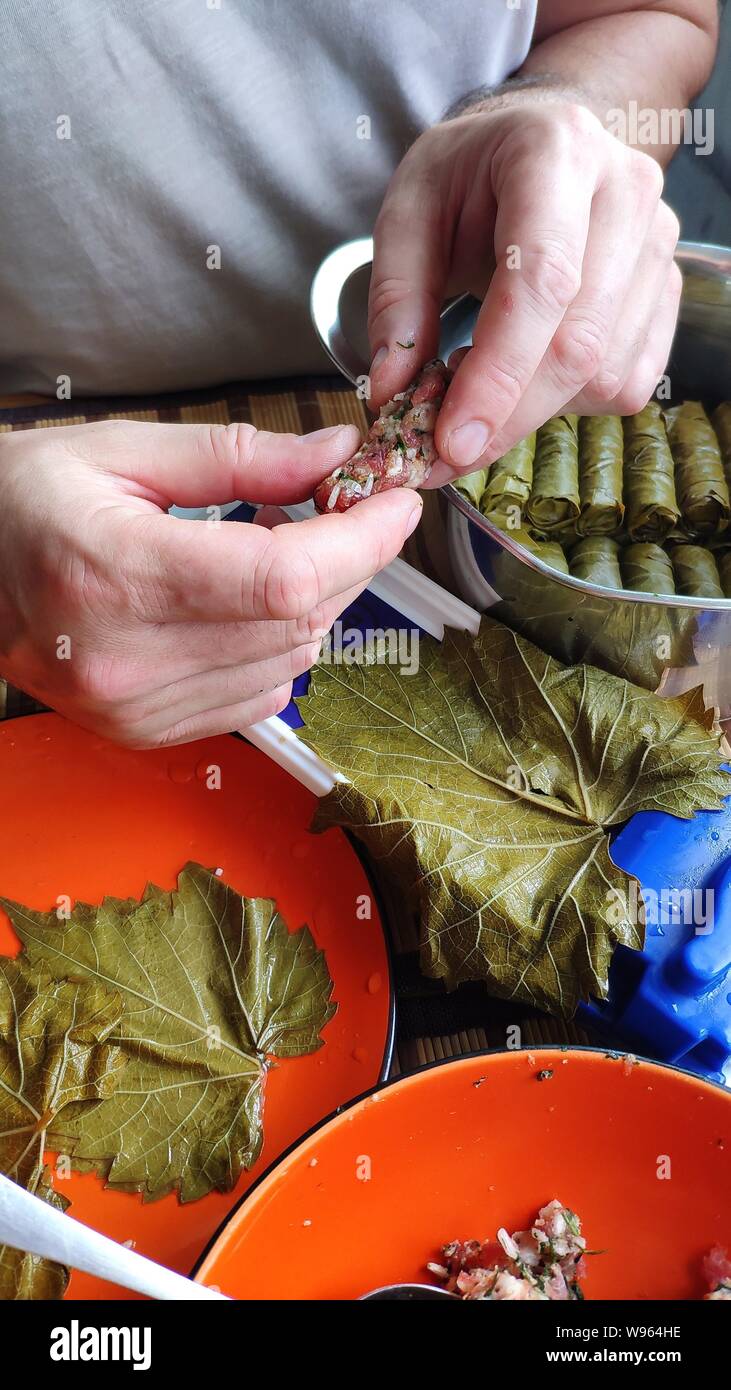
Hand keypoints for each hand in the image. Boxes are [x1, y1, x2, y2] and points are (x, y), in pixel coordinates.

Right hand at [0, 419, 420, 745]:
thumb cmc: (26, 502)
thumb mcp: (122, 450)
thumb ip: (237, 456)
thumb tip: (331, 457)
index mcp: (116, 573)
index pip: (285, 578)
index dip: (361, 542)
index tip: (393, 504)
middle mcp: (126, 659)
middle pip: (299, 621)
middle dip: (345, 561)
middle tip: (339, 511)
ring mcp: (135, 706)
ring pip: (291, 663)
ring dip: (312, 605)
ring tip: (277, 551)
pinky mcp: (144, 729)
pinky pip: (259, 697)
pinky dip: (277, 648)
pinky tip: (244, 606)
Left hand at [368, 95, 681, 479]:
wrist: (540, 140)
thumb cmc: (468, 175)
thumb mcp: (408, 212)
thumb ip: (395, 300)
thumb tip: (394, 394)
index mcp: (555, 153)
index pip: (542, 283)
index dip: (498, 375)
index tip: (452, 441)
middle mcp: (626, 193)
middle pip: (578, 344)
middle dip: (507, 417)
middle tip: (444, 451)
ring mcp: (659, 245)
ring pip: (606, 375)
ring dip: (533, 411)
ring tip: (479, 389)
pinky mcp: (668, 292)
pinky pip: (627, 384)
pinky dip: (568, 404)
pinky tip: (527, 376)